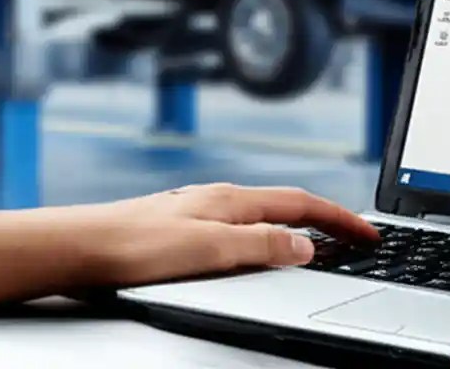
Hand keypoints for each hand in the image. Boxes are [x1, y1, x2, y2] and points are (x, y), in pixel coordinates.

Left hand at [74, 183, 379, 286]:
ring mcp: (200, 210)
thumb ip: (260, 246)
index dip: (340, 218)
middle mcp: (219, 199)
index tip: (369, 233)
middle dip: (327, 219)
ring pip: (264, 215)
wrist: (79, 246)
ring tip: (320, 243)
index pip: (301, 204)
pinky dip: (268, 236)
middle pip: (287, 204)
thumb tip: (305, 246)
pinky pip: (242, 227)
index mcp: (232, 200)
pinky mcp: (182, 227)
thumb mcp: (209, 249)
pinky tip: (259, 250)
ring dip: (298, 226)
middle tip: (356, 236)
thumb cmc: (134, 245)